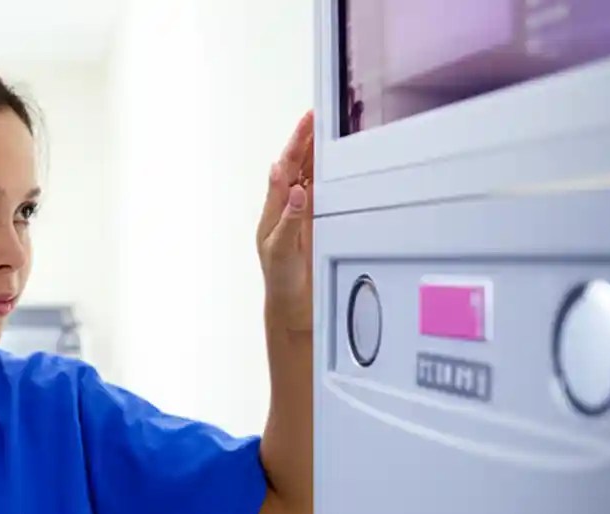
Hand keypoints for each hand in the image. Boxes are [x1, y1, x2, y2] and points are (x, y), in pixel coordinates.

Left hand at [256, 110, 314, 334]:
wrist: (291, 302)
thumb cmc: (281, 278)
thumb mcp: (281, 250)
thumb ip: (287, 219)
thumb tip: (294, 189)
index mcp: (274, 209)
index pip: (285, 169)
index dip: (296, 144)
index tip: (307, 123)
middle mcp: (287, 205)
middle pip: (297, 165)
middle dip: (306, 139)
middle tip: (318, 116)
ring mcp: (302, 212)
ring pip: (310, 174)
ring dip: (317, 152)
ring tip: (327, 129)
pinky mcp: (315, 220)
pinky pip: (322, 190)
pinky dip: (327, 172)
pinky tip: (334, 160)